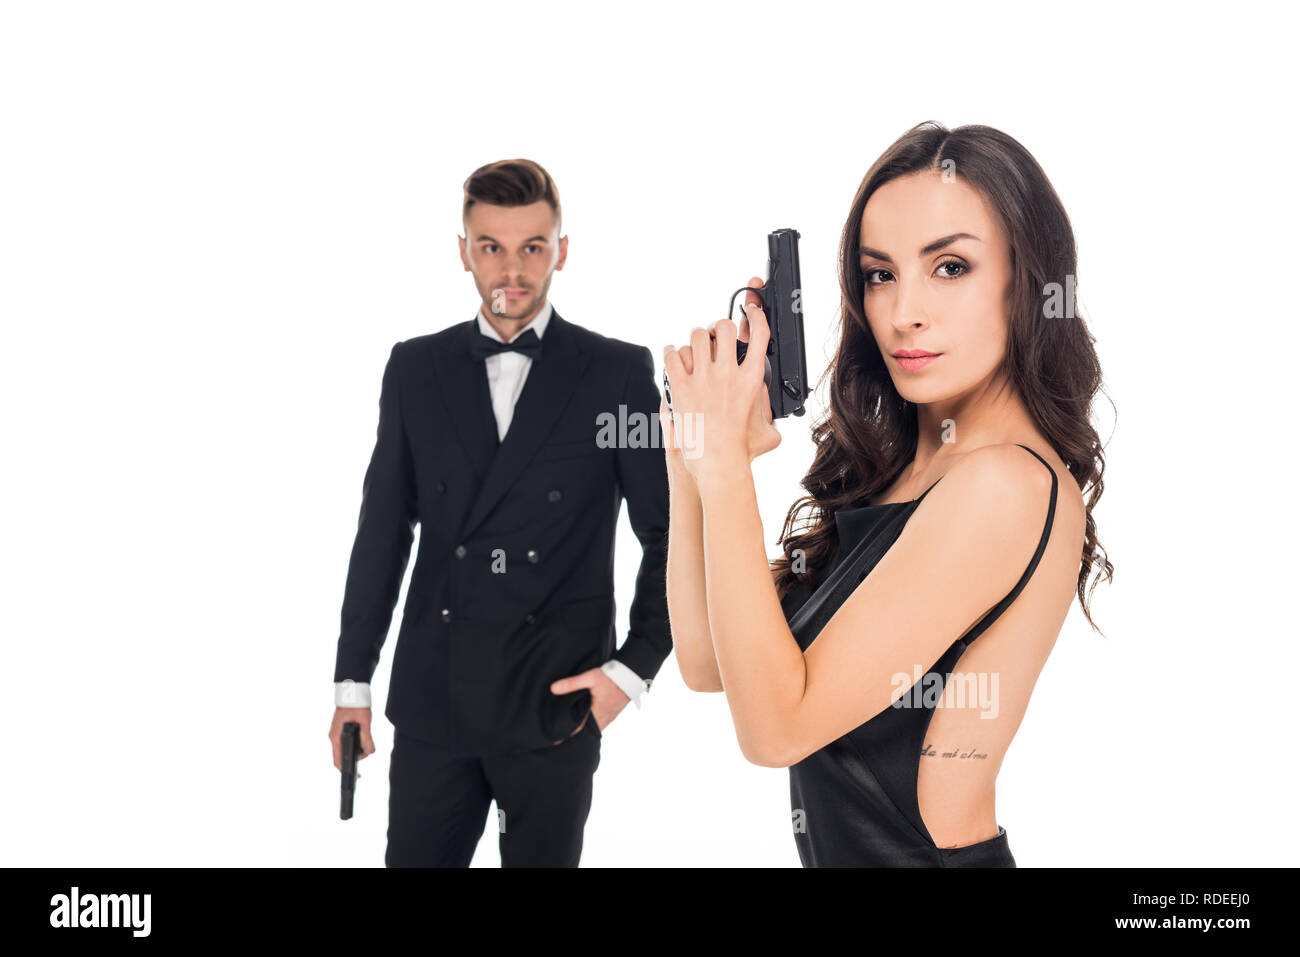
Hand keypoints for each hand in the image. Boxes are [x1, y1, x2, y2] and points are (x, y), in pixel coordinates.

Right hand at [329, 706, 375, 773]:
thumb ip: (367, 737)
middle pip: (343, 755)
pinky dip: (357, 742)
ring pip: (346, 748)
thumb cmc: (356, 705)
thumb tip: (370, 751)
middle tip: (368, 750)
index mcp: (336, 736)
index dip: (346, 770)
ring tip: (368, 742)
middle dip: (357, 756)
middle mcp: (334, 737)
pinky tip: (364, 738)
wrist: (352, 691)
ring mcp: (337, 733)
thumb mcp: (364, 722)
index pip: (337, 760)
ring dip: (358, 748)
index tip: (356, 775)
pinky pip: (347, 741)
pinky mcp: (341, 730)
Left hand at [549, 666, 630, 737]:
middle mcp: (603, 719)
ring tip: (571, 728)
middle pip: (585, 731)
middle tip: (560, 733)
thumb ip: (571, 683)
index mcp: (595, 713)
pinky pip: (600, 724)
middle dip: (574, 733)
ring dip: (584, 729)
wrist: (631, 677)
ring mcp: (609, 718)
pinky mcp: (613, 715)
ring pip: (593, 729)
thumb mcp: (590, 677)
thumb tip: (553, 689)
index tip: (555, 741)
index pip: (578, 729)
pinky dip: (592, 725)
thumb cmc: (611, 677)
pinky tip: (586, 720)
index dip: (566, 734)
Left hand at [662, 275, 780, 482]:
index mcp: (751, 380)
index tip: (749, 309)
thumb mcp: (768, 431)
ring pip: (697, 335)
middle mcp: (728, 374)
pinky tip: (673, 357)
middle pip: (724, 327)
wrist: (716, 463)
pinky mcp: (681, 386)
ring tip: (693, 348)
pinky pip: (673, 354)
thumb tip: (770, 409)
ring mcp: (703, 379)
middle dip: (718, 326)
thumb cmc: (740, 450)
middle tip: (714, 336)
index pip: (759, 333)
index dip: (755, 315)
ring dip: (695, 338)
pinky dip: (672, 351)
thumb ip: (770, 415)